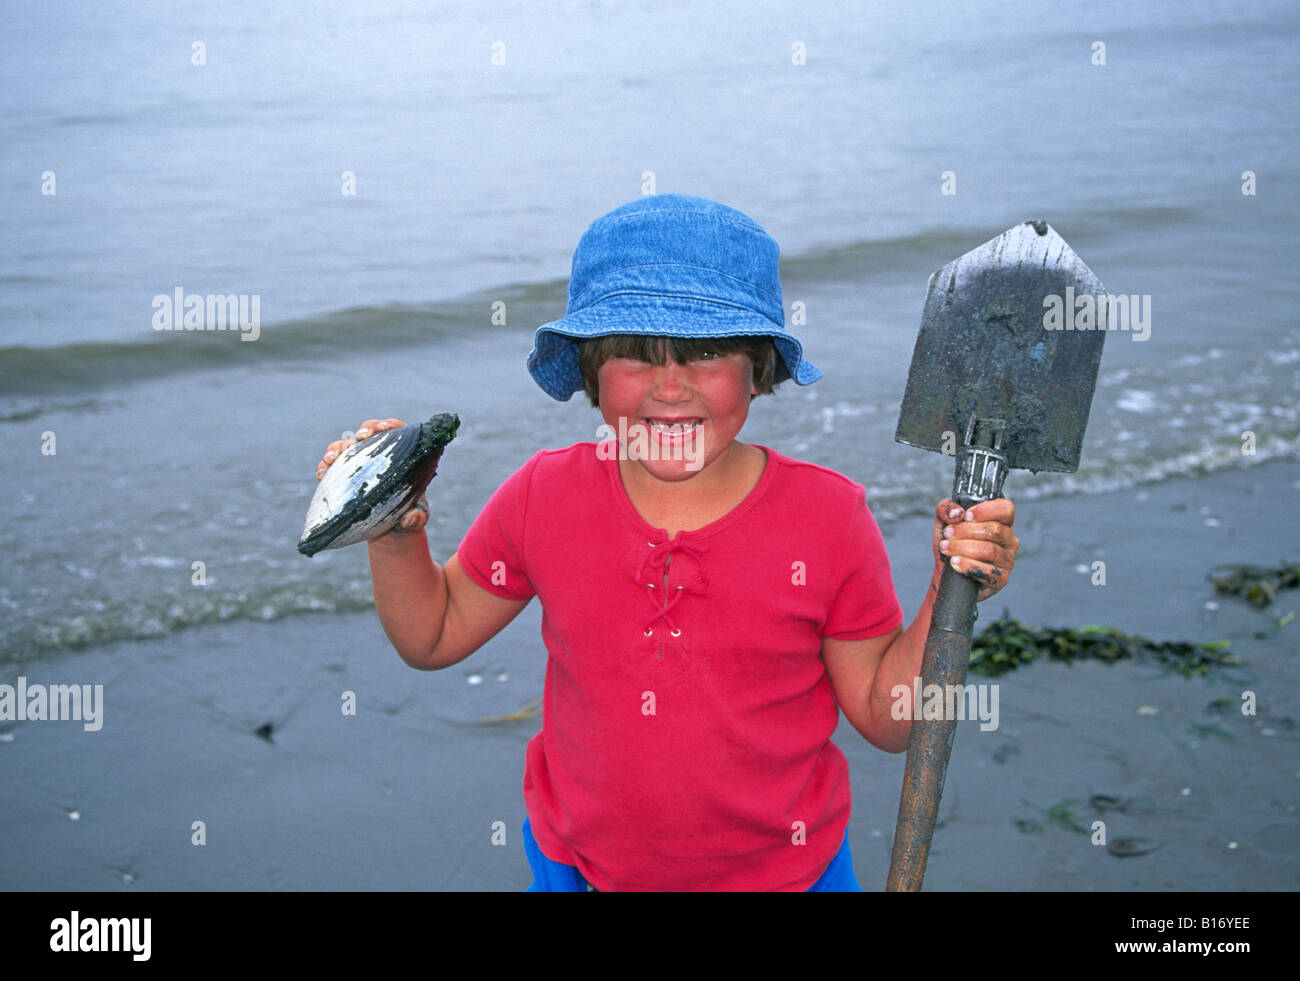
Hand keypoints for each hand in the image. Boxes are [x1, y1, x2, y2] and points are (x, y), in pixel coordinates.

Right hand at [314, 417, 428, 533]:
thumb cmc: (408, 512)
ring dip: (337, 448)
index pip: (397, 430)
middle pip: (370, 431)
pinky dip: (324, 466)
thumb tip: (409, 520)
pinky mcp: (343, 471)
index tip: (384, 428)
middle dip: (364, 430)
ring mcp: (359, 459)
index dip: (390, 425)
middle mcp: (378, 451)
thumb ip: (418, 517)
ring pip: (346, 445)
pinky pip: (331, 464)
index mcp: (402, 454)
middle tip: (361, 437)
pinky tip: (321, 474)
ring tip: (332, 458)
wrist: (390, 524)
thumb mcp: (417, 515)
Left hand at [931, 497, 1018, 601]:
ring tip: (946, 548)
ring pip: (990, 550)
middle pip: (995, 530)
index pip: (1005, 509)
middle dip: (966, 531)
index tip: (966, 515)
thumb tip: (956, 512)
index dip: (986, 510)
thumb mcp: (944, 524)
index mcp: (1001, 522)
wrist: (947, 574)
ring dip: (963, 547)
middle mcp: (1009, 540)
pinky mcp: (1001, 579)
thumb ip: (945, 510)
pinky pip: (988, 572)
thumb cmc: (952, 545)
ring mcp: (1007, 560)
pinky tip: (955, 563)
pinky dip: (968, 566)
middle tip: (947, 534)